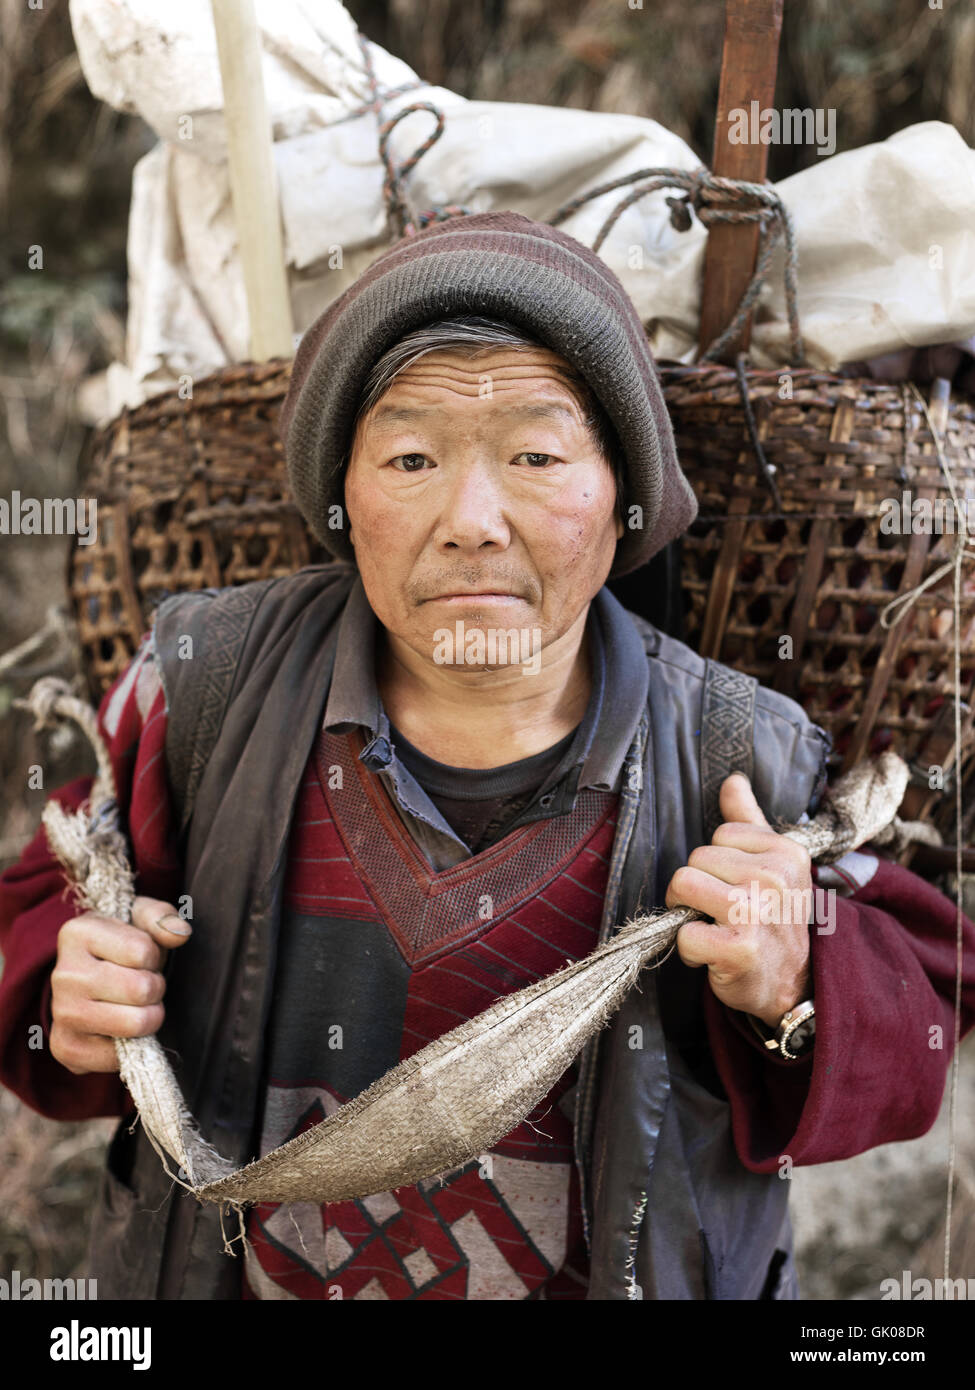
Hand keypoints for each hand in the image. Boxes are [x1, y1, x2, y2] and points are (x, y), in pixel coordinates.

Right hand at [50, 897, 192, 1075]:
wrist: (86, 980)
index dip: (153, 956)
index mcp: (77, 933)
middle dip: (154, 988)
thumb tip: (180, 933)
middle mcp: (63, 974)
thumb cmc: (121, 945)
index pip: (143, 951)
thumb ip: (162, 917)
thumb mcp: (139, 918)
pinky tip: (119, 1028)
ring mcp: (61, 1013)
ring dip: (148, 1016)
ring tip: (133, 1005)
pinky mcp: (66, 1048)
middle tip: (141, 985)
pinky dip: (132, 1045)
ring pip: (136, 1023)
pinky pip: (121, 1056)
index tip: (139, 957)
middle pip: (142, 989)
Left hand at [666, 773, 812, 1027]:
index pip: (718, 835)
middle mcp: (774, 877)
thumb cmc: (774, 921)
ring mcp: (756, 912)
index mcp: (786, 852)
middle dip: (699, 889)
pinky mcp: (738, 947)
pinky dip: (689, 949)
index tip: (737, 889)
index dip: (717, 866)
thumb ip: (750, 821)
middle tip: (724, 915)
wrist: (795, 986)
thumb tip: (733, 780)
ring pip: (683, 886)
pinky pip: (682, 932)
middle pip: (695, 860)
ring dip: (688, 915)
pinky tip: (713, 956)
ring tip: (714, 930)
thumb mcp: (773, 865)